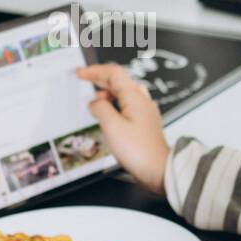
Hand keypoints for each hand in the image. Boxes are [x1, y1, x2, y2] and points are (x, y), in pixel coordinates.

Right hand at [76, 63, 169, 193]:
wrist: (159, 170)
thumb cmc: (140, 151)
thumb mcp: (113, 127)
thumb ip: (101, 109)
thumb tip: (95, 103)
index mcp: (134, 97)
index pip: (114, 73)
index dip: (95, 71)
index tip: (81, 73)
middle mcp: (142, 101)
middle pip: (119, 81)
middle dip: (99, 80)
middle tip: (84, 81)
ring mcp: (144, 111)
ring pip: (123, 93)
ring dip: (107, 93)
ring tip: (95, 103)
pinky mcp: (144, 122)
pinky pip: (127, 105)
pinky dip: (114, 105)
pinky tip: (108, 115)